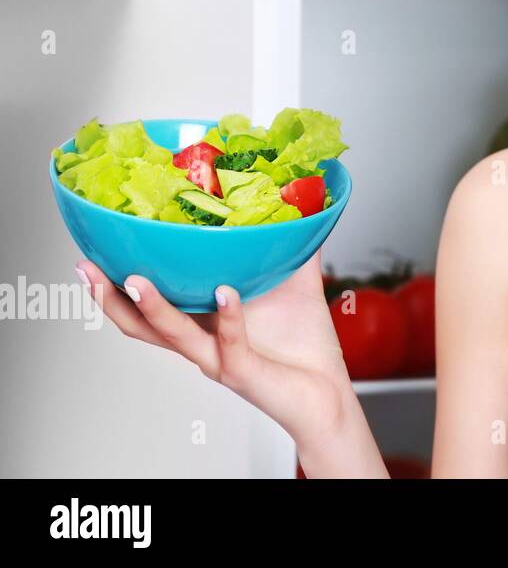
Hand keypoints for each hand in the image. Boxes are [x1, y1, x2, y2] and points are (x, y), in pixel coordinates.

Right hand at [75, 250, 380, 471]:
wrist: (329, 393)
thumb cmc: (306, 346)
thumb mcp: (296, 285)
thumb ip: (293, 247)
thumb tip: (302, 204)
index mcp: (204, 323)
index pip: (149, 304)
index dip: (118, 282)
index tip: (99, 247)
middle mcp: (202, 343)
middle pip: (139, 325)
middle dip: (109, 297)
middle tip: (88, 266)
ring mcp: (218, 359)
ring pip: (171, 336)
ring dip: (152, 307)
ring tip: (136, 280)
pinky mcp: (242, 372)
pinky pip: (228, 342)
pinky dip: (227, 316)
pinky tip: (226, 291)